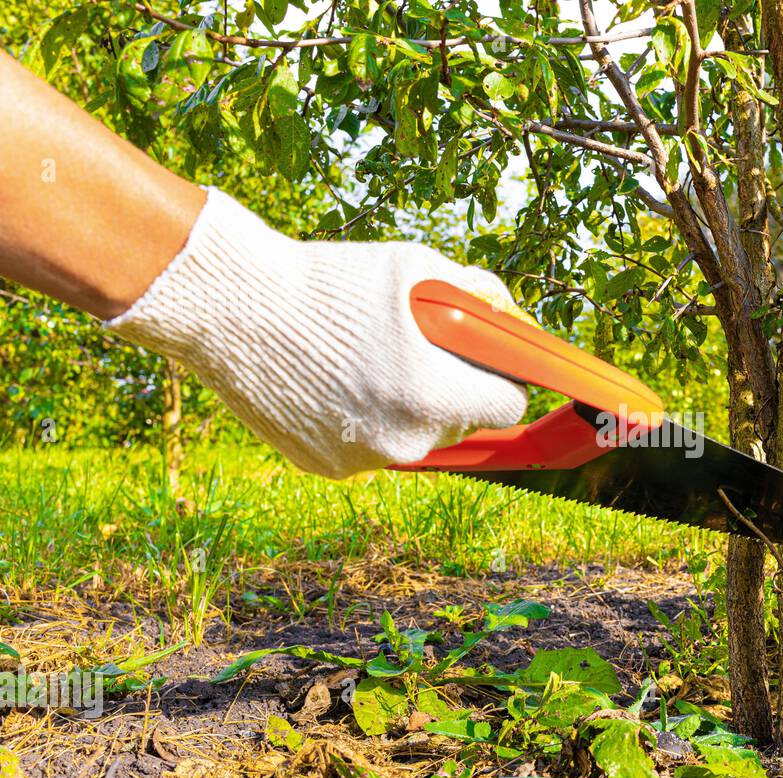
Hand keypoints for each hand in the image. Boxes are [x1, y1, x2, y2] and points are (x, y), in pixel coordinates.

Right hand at [106, 189, 526, 477]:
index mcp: (433, 396)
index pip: (507, 407)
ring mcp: (361, 461)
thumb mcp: (417, 269)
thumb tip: (515, 320)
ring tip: (367, 359)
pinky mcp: (325, 467)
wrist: (232, 308)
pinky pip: (369, 446)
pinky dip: (364, 419)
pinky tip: (334, 380)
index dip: (503, 379)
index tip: (488, 363)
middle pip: (462, 424)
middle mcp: (403, 441)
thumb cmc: (331, 283)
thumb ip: (481, 296)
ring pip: (415, 437)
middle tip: (418, 350)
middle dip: (453, 390)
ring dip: (408, 406)